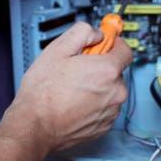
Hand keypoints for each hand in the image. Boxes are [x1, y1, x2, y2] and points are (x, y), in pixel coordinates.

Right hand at [3, 22, 133, 152]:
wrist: (35, 126)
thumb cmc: (43, 92)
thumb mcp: (58, 49)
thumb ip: (82, 33)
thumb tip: (96, 33)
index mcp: (108, 71)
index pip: (126, 50)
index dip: (113, 44)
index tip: (104, 44)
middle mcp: (115, 92)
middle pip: (116, 71)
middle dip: (100, 67)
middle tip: (77, 68)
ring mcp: (111, 112)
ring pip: (110, 91)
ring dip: (97, 87)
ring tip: (72, 89)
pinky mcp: (104, 127)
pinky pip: (104, 108)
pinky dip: (94, 104)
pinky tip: (74, 103)